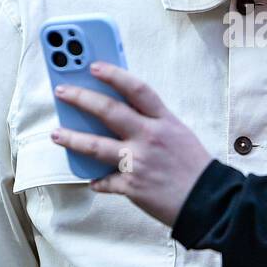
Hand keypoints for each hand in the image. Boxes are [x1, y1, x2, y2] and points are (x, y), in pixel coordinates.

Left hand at [49, 62, 212, 226]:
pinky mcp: (132, 186)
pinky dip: (97, 181)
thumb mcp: (178, 134)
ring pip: (96, 146)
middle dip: (81, 98)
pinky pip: (105, 181)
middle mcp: (149, 137)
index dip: (114, 75)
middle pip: (109, 111)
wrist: (209, 200)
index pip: (136, 89)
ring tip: (57, 134)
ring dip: (72, 138)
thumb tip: (120, 116)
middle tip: (62, 91)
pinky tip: (91, 180)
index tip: (94, 66)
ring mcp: (139, 162)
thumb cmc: (194, 167)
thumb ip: (153, 123)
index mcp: (164, 121)